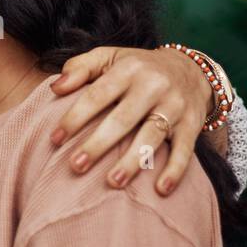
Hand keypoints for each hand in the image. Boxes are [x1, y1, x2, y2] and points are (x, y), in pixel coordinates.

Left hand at [49, 46, 213, 194]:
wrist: (191, 69)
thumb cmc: (136, 68)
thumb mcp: (108, 57)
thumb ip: (79, 68)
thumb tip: (55, 87)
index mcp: (128, 70)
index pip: (97, 95)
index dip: (75, 117)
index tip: (54, 139)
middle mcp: (153, 86)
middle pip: (123, 119)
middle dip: (98, 144)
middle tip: (76, 165)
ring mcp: (174, 106)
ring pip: (152, 136)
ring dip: (132, 161)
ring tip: (112, 182)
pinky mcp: (192, 124)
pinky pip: (185, 149)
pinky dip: (175, 170)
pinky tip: (161, 189)